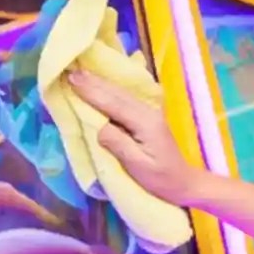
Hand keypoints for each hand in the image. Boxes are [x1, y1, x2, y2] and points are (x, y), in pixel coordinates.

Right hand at [67, 69, 202, 206]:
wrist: (183, 182)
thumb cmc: (160, 178)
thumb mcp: (137, 166)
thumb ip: (118, 144)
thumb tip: (98, 127)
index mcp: (146, 122)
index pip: (114, 103)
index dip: (92, 91)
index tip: (72, 80)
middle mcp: (148, 111)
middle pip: (117, 93)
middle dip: (93, 82)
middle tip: (70, 71)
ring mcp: (149, 112)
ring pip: (121, 93)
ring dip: (100, 83)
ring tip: (80, 73)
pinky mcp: (147, 116)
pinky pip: (125, 98)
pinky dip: (110, 90)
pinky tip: (100, 85)